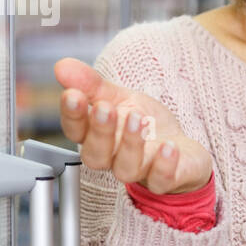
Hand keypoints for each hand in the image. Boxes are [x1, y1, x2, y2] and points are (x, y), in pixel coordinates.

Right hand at [54, 58, 212, 194]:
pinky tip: (169, 146)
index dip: (72, 115)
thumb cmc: (146, 125)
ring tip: (138, 119)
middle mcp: (114, 158)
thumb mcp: (120, 98)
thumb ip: (92, 85)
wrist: (183, 149)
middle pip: (96, 154)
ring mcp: (140, 171)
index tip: (72, 95)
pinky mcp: (166, 179)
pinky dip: (164, 165)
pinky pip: (161, 180)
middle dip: (99, 131)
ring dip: (130, 144)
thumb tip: (62, 66)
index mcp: (97, 137)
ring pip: (125, 169)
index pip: (76, 130)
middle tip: (105, 109)